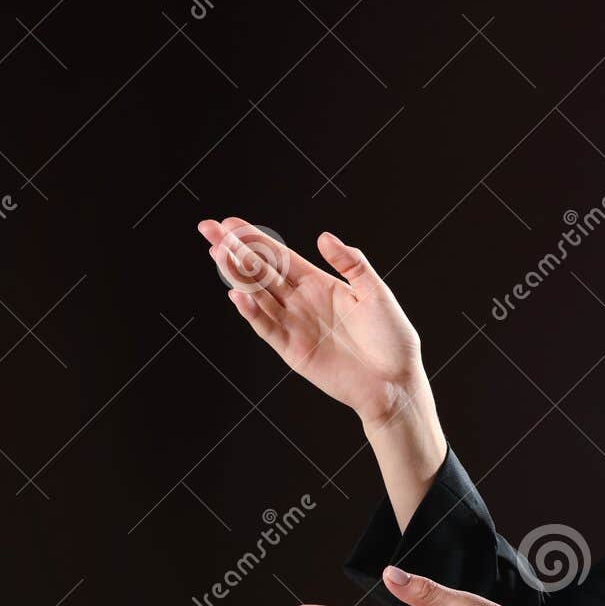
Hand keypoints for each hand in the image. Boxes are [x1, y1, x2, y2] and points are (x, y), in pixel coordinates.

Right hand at [199, 215, 427, 426]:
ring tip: (217, 253)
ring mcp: (295, 325)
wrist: (395, 383)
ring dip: (237, 275)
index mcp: (320, 284)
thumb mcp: (376, 293)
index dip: (256, 239)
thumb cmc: (392, 339)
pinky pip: (267, 328)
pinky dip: (252, 312)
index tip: (230, 221)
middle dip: (235, 250)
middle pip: (262, 271)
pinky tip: (237, 294)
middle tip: (209, 228)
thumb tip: (323, 236)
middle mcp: (302, 302)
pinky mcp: (292, 350)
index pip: (280, 256)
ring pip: (258, 296)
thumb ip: (352, 264)